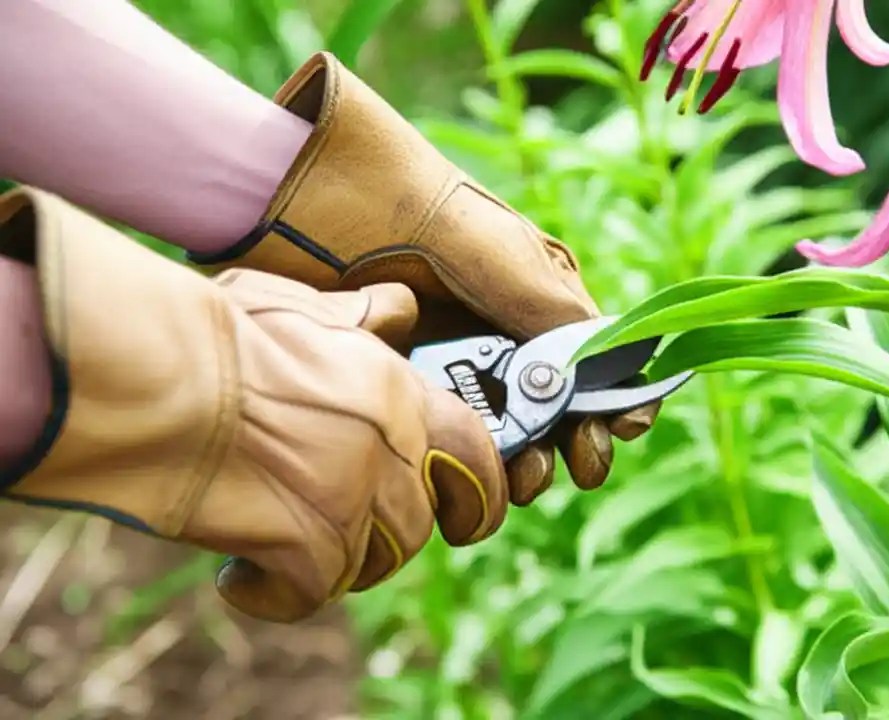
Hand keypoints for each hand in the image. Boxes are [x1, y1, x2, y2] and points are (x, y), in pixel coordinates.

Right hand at [1, 187, 506, 621]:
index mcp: (396, 392)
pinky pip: (312, 594)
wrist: (154, 379)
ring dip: (336, 560)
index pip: (476, 448)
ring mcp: (354, 502)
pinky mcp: (309, 549)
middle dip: (405, 535)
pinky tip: (240, 573)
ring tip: (282, 536)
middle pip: (423, 518)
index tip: (468, 507)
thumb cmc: (211, 335)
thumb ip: (357, 317)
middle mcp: (390, 450)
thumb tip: (398, 309)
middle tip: (375, 542)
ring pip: (376, 559)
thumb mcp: (299, 304)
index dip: (480, 487)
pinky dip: (277, 593)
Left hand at [190, 51, 659, 504]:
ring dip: (522, 466)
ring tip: (516, 480)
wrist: (294, 193)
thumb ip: (549, 302)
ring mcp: (449, 363)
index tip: (617, 429)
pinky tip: (461, 477)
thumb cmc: (400, 202)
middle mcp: (499, 334)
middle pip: (555, 410)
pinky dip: (459, 464)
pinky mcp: (400, 385)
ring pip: (502, 435)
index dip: (614, 398)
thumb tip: (611, 357)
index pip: (594, 360)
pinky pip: (441, 437)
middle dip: (570, 445)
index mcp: (534, 295)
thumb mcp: (489, 246)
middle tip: (565, 467)